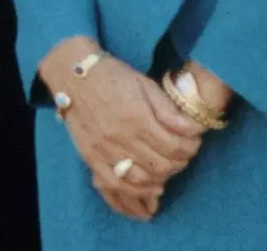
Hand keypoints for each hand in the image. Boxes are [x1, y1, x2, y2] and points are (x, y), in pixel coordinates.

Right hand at [37, 38, 200, 222]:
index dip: (190, 148)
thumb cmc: (112, 76)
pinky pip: (115, 185)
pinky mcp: (91, 157)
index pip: (174, 147)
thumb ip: (168, 110)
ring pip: (141, 180)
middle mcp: (120, 137)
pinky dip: (136, 191)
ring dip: (161, 178)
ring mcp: (104, 150)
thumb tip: (192, 130)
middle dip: (179, 162)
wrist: (73, 75)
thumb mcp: (145, 84)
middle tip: (183, 154)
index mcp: (136, 117)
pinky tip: (149, 186)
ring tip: (167, 167)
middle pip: (161, 166)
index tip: (193, 142)